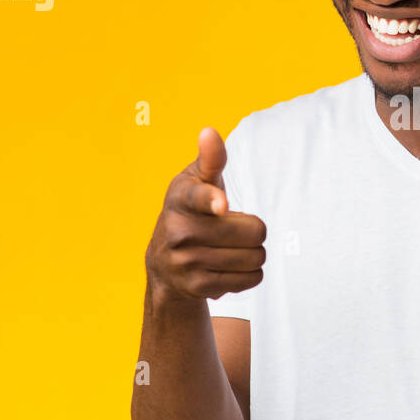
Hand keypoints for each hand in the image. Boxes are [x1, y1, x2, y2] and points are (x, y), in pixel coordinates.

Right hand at [145, 126, 266, 303]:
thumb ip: (210, 159)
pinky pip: (252, 279)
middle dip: (255, 231)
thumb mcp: (196, 181)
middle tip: (237, 229)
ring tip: (232, 248)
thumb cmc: (191, 209)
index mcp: (182, 198)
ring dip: (254, 253)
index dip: (213, 200)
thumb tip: (210, 132)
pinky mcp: (198, 287)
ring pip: (256, 257)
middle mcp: (180, 231)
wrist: (163, 263)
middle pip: (254, 232)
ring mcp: (186, 262)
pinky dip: (250, 273)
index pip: (200, 196)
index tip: (221, 204)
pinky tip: (229, 266)